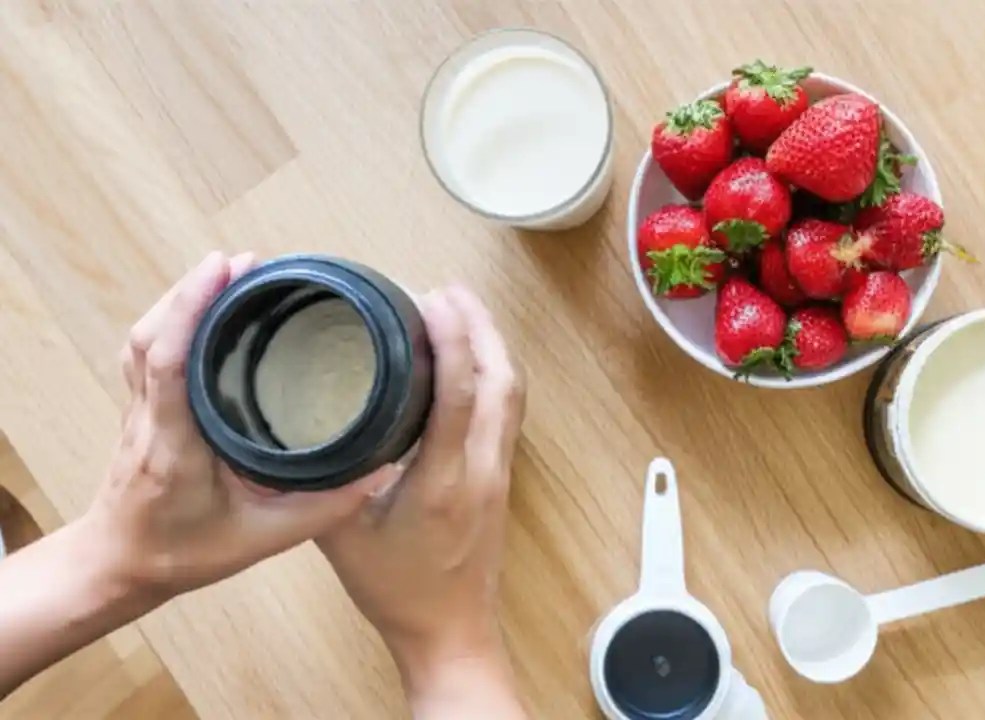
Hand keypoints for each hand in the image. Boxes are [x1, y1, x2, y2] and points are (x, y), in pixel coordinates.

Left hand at [89, 251, 393, 600]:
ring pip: (143, 338)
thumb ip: (323, 508)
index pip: (170, 363)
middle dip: (194, 290)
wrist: (117, 567)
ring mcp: (139, 411)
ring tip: (230, 272)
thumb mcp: (262, 541)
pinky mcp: (141, 409)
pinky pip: (146, 351)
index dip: (190, 309)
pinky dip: (171, 319)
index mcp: (175, 446)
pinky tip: (203, 308)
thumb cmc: (183, 554)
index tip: (223, 269)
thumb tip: (381, 471)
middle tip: (246, 261)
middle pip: (153, 337)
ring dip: (180, 299)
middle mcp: (151, 419)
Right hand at [318, 287, 525, 714]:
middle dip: (480, 327)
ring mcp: (499, 472)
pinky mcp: (501, 477)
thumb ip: (322, 482)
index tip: (432, 299)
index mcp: (444, 481)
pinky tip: (470, 362)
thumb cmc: (399, 591)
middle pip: (501, 381)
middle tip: (446, 291)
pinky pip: (508, 411)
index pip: (459, 393)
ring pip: (512, 393)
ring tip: (460, 312)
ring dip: (492, 346)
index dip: (451, 338)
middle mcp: (482, 469)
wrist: (449, 632)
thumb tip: (297, 430)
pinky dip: (493, 374)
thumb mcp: (342, 537)